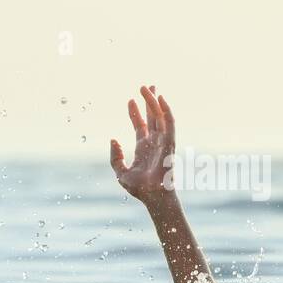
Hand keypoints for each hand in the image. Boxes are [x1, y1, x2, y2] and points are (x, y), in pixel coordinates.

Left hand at [110, 85, 175, 203]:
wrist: (153, 196)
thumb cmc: (139, 188)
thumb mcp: (120, 172)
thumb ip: (115, 156)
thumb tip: (113, 139)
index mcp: (143, 148)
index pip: (140, 126)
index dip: (135, 113)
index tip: (130, 100)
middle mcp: (154, 142)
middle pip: (152, 117)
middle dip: (148, 101)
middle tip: (145, 86)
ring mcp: (162, 141)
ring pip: (159, 116)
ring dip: (154, 101)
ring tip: (149, 86)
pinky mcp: (169, 142)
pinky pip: (169, 122)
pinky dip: (166, 109)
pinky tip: (161, 98)